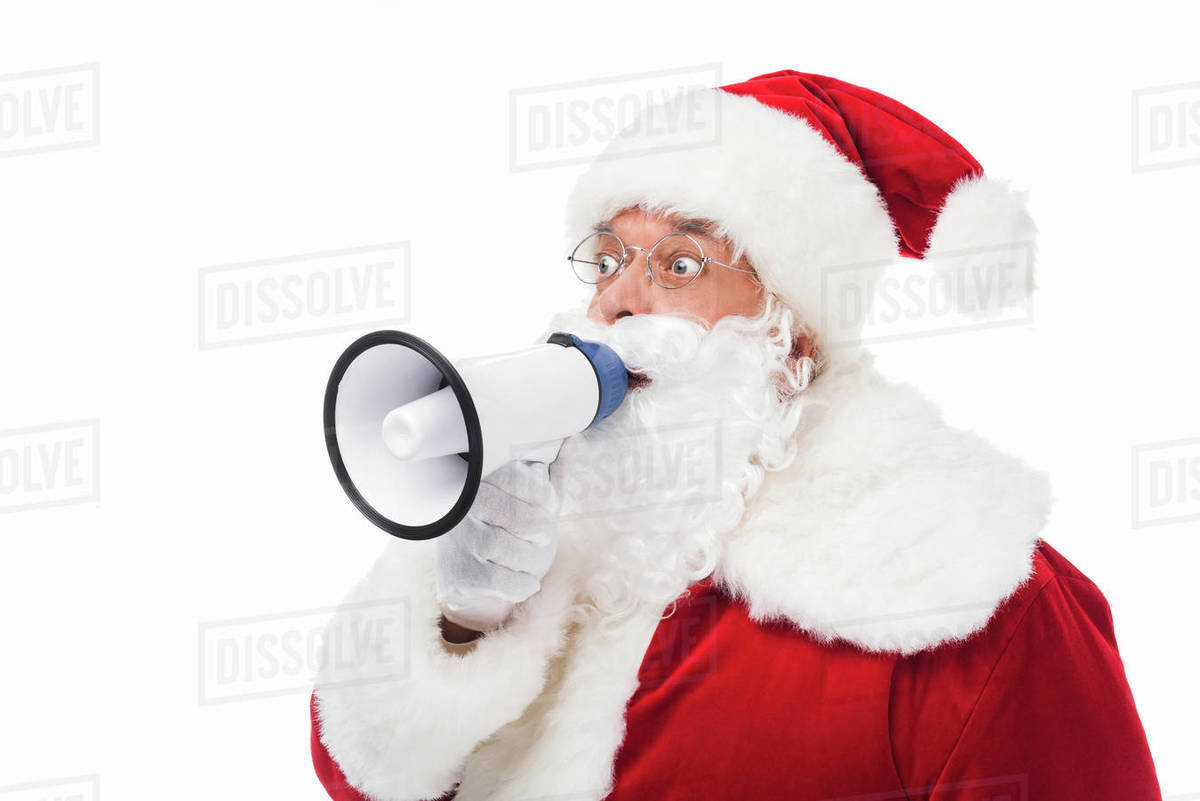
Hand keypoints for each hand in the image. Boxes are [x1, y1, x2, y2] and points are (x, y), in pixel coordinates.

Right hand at [435, 459, 559, 632]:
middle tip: (543, 537)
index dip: (541, 496)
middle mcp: (464, 508)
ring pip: (506, 547)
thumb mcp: (528, 500)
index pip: (516, 476)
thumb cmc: (506, 530)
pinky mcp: (460, 575)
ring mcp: (460, 542)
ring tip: (534, 562)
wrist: (468, 579)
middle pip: (517, 515)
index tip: (545, 507)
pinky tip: (526, 582)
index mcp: (481, 482)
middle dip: (540, 531)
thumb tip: (572, 439)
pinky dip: (522, 584)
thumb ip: (550, 473)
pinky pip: (500, 580)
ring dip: (533, 560)